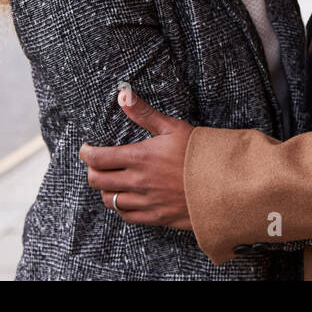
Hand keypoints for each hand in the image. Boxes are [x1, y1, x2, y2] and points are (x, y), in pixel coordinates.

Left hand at [79, 88, 193, 229]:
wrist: (225, 183)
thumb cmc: (200, 152)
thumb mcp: (173, 127)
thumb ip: (143, 112)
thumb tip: (123, 94)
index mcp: (140, 157)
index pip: (98, 158)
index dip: (86, 153)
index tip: (86, 149)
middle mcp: (138, 181)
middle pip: (97, 181)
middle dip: (92, 171)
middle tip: (97, 164)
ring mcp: (146, 201)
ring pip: (109, 200)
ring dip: (105, 189)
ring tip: (111, 180)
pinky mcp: (155, 217)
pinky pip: (126, 216)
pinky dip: (120, 207)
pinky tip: (127, 198)